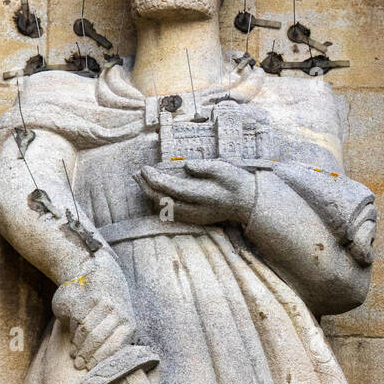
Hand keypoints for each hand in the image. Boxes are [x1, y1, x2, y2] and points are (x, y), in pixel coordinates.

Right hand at [53, 285, 135, 369]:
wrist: (105, 277)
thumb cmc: (109, 311)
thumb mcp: (117, 326)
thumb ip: (110, 342)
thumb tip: (97, 366)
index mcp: (129, 325)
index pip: (114, 347)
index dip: (100, 359)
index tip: (90, 368)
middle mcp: (119, 314)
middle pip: (97, 339)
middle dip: (86, 354)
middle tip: (78, 364)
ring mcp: (105, 304)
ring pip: (86, 329)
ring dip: (78, 344)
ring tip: (74, 354)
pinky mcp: (91, 297)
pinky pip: (78, 319)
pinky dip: (73, 331)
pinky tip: (73, 338)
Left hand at [139, 159, 255, 227]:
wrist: (247, 203)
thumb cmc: (235, 182)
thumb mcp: (222, 168)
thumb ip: (203, 167)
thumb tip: (185, 165)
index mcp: (200, 195)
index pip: (169, 188)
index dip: (153, 179)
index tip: (144, 168)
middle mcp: (194, 209)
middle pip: (162, 200)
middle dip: (146, 187)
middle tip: (136, 174)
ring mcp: (193, 216)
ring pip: (164, 208)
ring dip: (150, 195)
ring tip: (141, 181)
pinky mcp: (193, 218)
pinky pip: (170, 212)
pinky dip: (159, 202)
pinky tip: (154, 192)